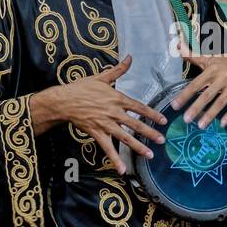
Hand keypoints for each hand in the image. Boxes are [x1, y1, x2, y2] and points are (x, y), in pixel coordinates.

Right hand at [38, 56, 166, 174]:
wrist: (64, 100)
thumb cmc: (81, 88)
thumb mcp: (101, 77)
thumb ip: (118, 69)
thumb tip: (130, 57)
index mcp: (117, 98)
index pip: (139, 107)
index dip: (152, 114)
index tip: (163, 120)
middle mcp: (113, 112)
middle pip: (135, 124)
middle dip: (150, 133)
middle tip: (162, 140)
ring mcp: (105, 124)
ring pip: (125, 137)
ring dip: (138, 147)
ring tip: (150, 155)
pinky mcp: (96, 133)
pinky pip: (107, 148)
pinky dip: (115, 159)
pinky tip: (122, 169)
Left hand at [172, 51, 226, 129]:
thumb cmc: (224, 60)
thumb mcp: (209, 56)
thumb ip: (192, 55)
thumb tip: (177, 46)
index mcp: (213, 69)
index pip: (196, 84)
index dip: (185, 95)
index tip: (175, 106)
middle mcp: (224, 77)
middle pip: (208, 94)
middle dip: (197, 107)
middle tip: (186, 120)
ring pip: (222, 101)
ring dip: (211, 114)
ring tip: (201, 125)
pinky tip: (222, 123)